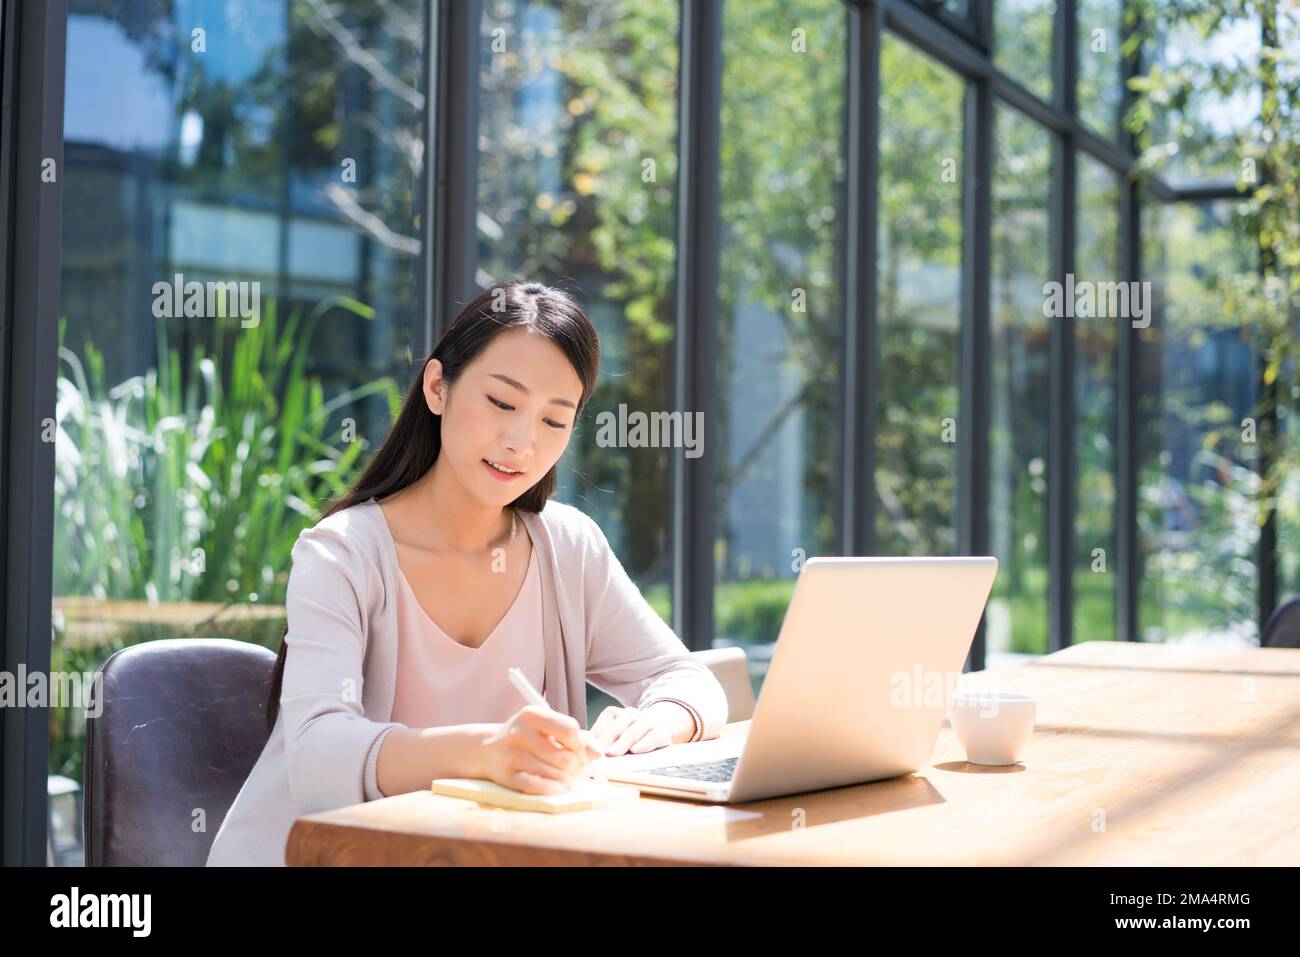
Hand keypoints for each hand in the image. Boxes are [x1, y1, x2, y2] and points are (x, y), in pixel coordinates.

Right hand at [481, 705, 602, 794]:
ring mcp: (512, 754)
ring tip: (564, 777)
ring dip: (566, 780)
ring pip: (554, 774)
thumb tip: (598, 753)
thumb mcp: (546, 728)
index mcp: (533, 714)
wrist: (487, 749)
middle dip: (575, 767)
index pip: (571, 730)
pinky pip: (538, 787)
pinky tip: (557, 786)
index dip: (579, 745)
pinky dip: (553, 789)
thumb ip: (575, 737)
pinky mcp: (507, 776)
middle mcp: (520, 732)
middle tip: (573, 769)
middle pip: (565, 756)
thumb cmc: (526, 738)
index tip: (577, 751)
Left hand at [589, 704, 679, 755]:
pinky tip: (636, 751)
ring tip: (613, 754)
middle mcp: (630, 714)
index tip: (588, 750)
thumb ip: (601, 740)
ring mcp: (646, 721)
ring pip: (633, 732)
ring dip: (622, 744)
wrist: (660, 727)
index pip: (603, 725)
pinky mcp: (661, 732)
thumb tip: (587, 750)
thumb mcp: (613, 734)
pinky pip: (652, 737)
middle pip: (616, 728)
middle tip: (598, 753)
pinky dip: (643, 744)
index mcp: (614, 713)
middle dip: (606, 741)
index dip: (595, 739)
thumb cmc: (630, 735)